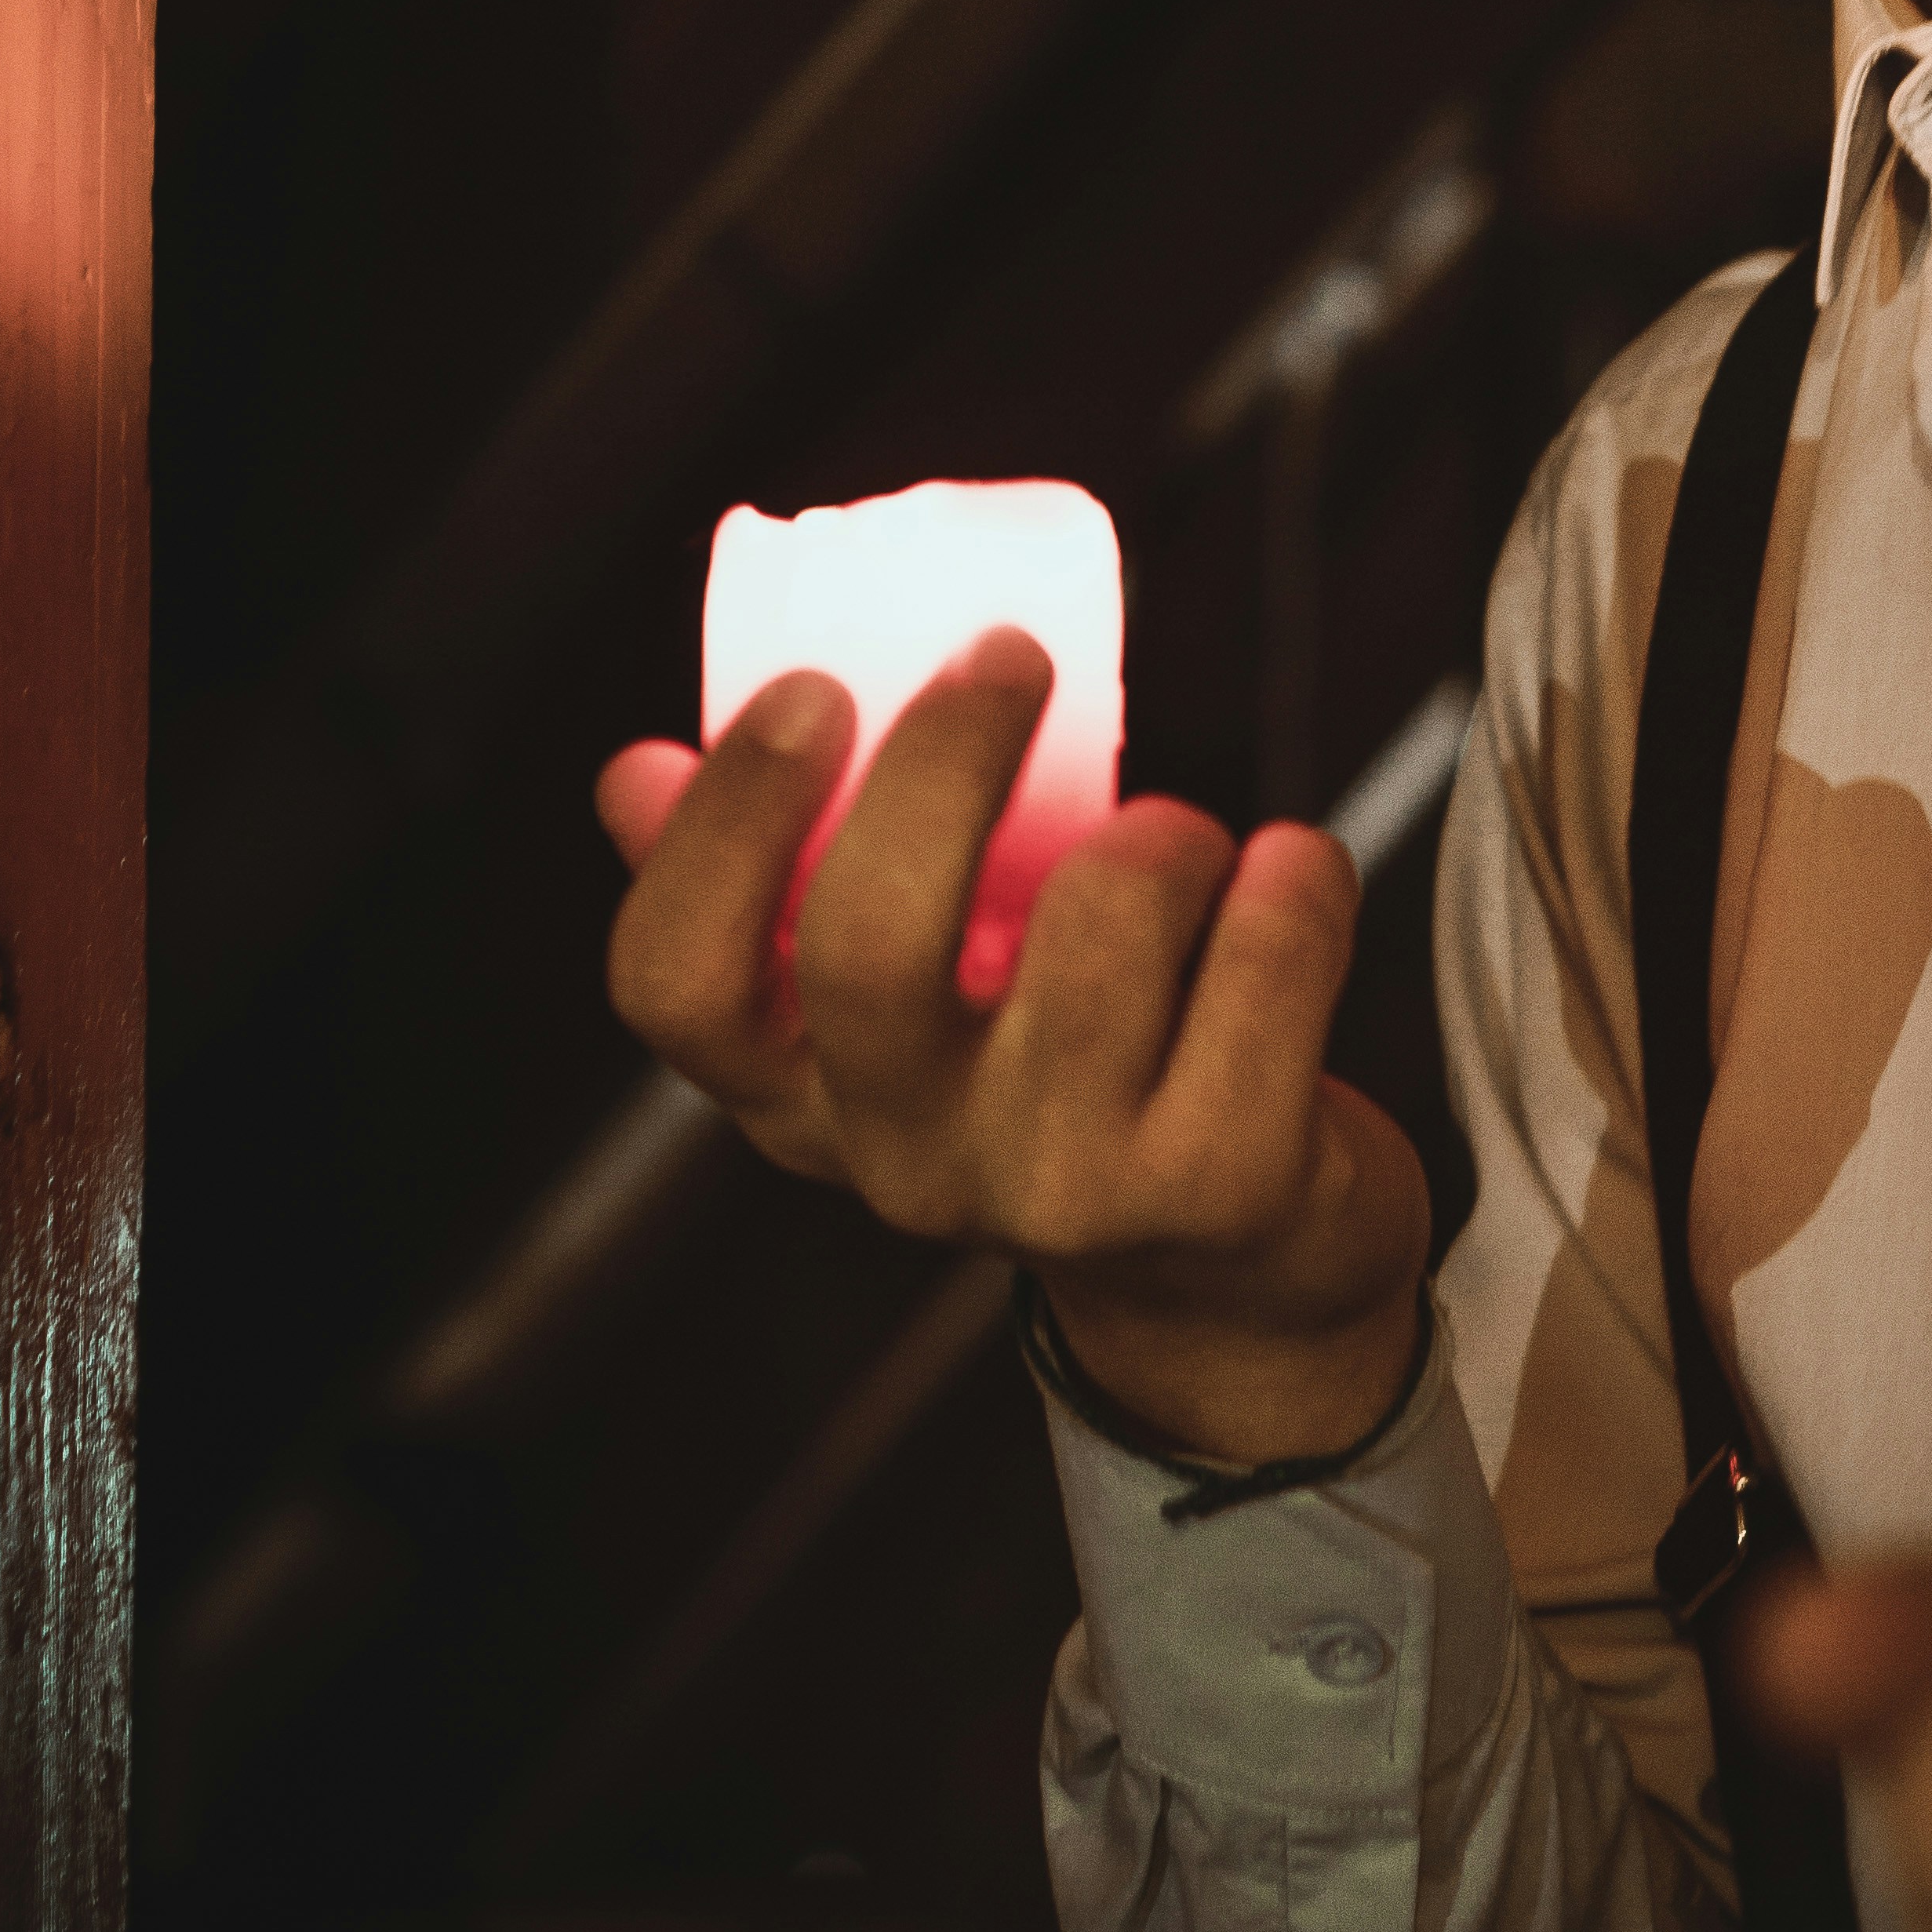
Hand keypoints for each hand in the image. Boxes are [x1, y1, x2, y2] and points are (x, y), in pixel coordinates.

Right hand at [597, 631, 1430, 1460]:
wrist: (1242, 1275)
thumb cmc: (1062, 1081)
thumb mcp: (910, 1016)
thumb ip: (782, 896)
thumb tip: (636, 770)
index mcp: (801, 1097)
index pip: (675, 984)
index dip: (724, 826)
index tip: (816, 690)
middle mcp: (909, 1158)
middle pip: (869, 941)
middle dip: (945, 762)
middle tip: (1010, 656)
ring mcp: (1065, 1187)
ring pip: (1101, 916)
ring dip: (1166, 829)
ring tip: (1187, 843)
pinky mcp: (1223, 1186)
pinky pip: (1266, 955)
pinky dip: (1295, 878)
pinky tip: (1289, 877)